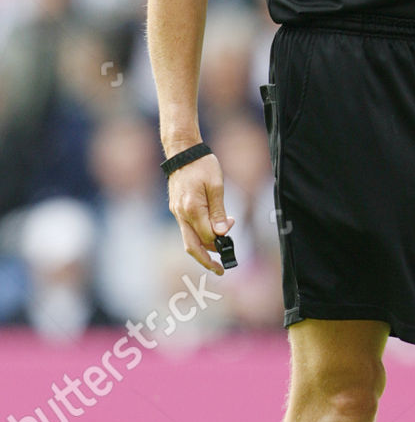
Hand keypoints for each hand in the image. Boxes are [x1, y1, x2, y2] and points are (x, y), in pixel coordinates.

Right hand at [166, 152, 233, 275]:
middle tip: (220, 270)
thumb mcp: (216, 186)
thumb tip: (221, 233)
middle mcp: (181, 214)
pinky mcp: (176, 209)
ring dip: (203, 248)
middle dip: (206, 261)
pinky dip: (198, 236)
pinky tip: (210, 232)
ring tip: (219, 251)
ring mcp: (177, 212)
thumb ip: (218, 211)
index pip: (206, 237)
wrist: (182, 151)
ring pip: (188, 239)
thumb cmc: (202, 165)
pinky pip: (186, 229)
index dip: (220, 242)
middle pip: (191, 246)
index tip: (231, 241)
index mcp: (192, 209)